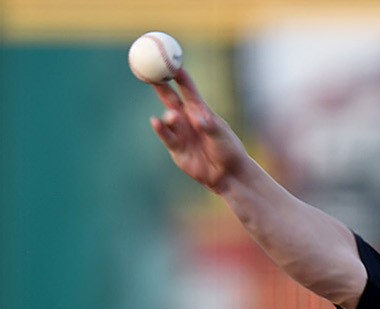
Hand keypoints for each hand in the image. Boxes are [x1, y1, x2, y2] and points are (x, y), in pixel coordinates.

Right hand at [149, 69, 247, 192]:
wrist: (227, 174)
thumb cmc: (229, 151)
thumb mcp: (222, 137)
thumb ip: (209, 127)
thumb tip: (198, 119)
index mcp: (200, 111)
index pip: (187, 90)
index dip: (179, 76)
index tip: (171, 63)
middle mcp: (187, 119)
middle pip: (170, 98)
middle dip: (160, 86)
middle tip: (151, 75)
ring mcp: (181, 133)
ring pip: (168, 118)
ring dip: (169, 116)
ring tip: (172, 117)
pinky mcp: (176, 149)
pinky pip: (166, 137)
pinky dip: (161, 129)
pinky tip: (156, 122)